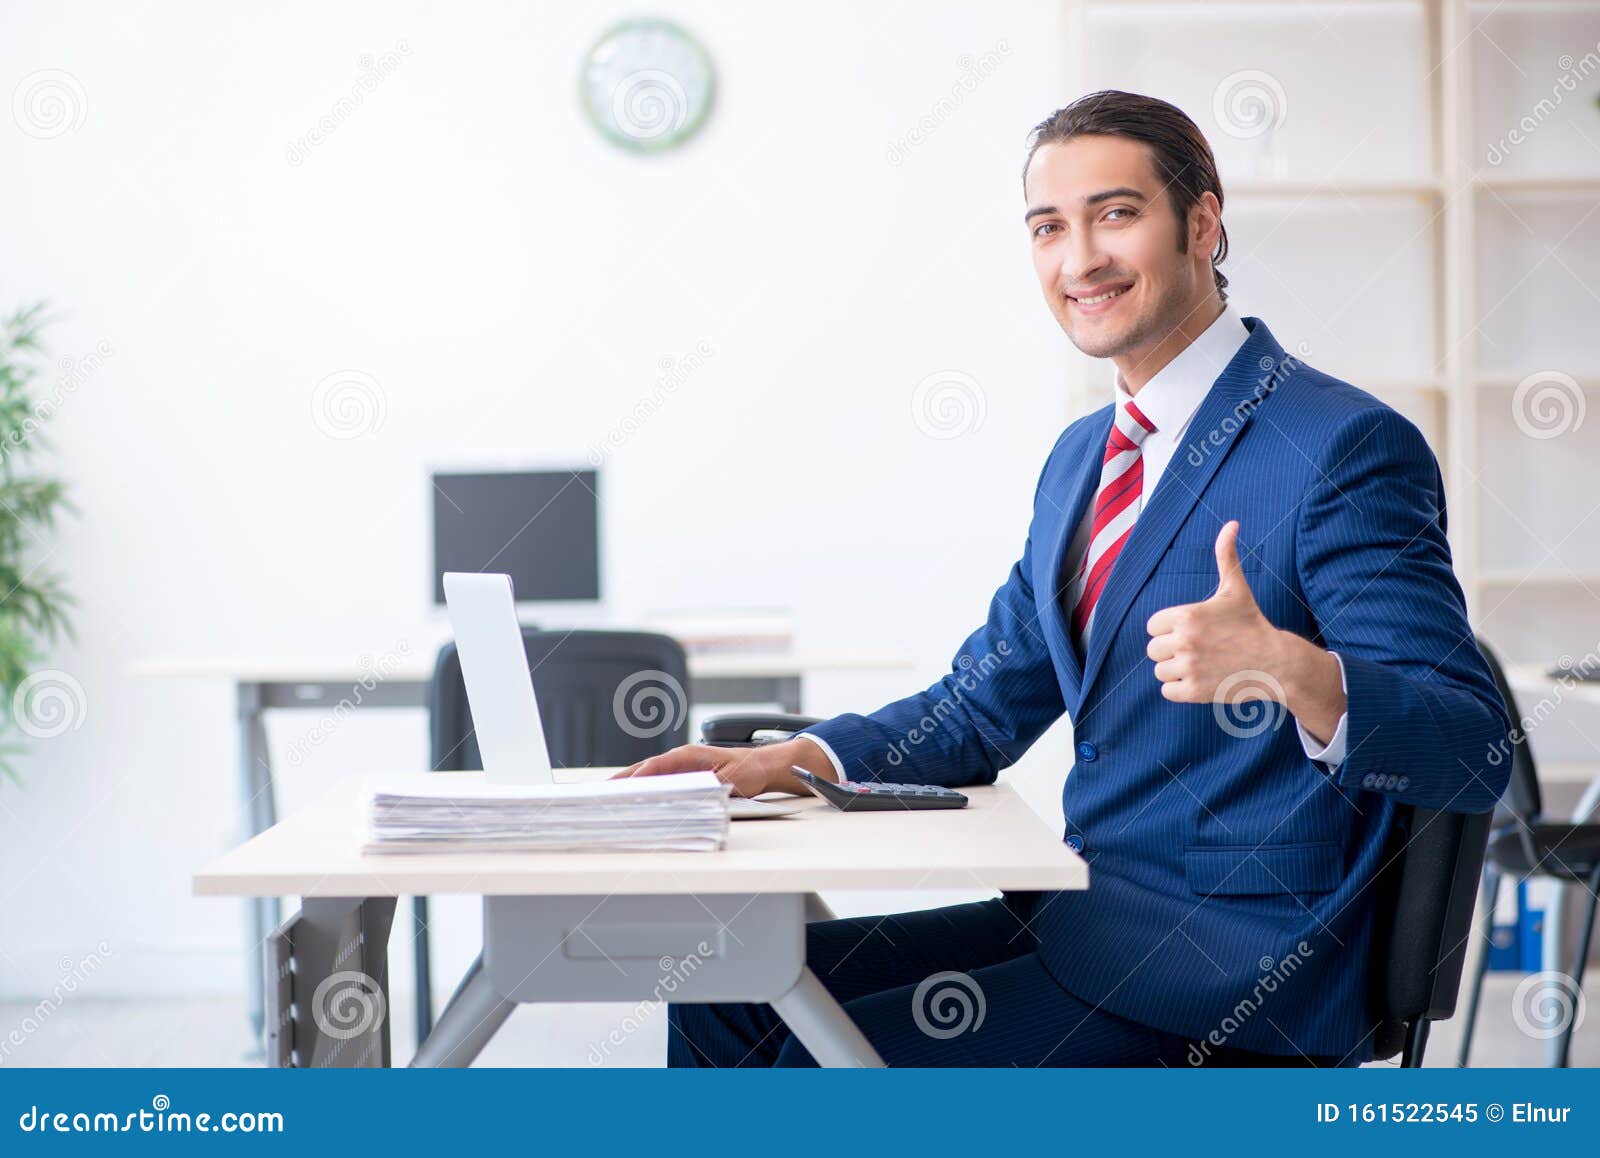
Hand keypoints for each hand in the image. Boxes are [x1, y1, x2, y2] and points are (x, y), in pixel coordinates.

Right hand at [611, 737, 837, 797]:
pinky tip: (634, 798)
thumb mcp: (730, 781)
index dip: (638, 777)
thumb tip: (684, 797)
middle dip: (624, 780)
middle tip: (601, 793)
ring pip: (651, 774)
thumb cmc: (751, 771)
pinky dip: (645, 788)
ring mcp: (684, 766)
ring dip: (632, 784)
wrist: (766, 767)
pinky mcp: (686, 774)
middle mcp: (684, 758)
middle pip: (648, 768)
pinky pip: (660, 781)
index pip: (657, 765)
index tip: (622, 788)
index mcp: (691, 755)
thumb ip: (706, 788)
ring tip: (609, 796)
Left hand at [1145, 521, 1345, 742]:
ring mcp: (1189, 668)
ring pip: (1159, 671)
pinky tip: (1199, 679)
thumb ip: (1226, 556)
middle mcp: (1184, 641)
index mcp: (1186, 616)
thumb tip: (1231, 523)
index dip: (1169, 628)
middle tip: (1197, 649)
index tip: (1192, 630)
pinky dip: (1179, 688)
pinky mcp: (1194, 691)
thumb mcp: (1236, 589)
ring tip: (1199, 664)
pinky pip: (1167, 691)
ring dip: (1175, 670)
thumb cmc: (1252, 624)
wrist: (1276, 663)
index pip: (1153, 626)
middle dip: (1171, 650)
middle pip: (1153, 649)